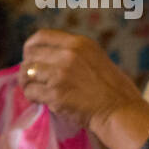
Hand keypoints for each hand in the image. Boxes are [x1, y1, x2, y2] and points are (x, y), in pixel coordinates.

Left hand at [19, 30, 143, 132]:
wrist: (121, 112)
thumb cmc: (116, 91)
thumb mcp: (98, 60)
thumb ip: (75, 55)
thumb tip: (50, 59)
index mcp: (80, 43)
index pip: (42, 37)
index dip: (31, 47)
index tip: (30, 57)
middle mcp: (68, 54)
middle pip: (31, 55)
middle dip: (28, 67)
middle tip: (32, 79)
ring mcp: (60, 74)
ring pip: (27, 72)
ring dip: (28, 83)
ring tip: (35, 91)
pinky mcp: (55, 93)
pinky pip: (30, 91)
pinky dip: (32, 97)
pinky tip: (40, 101)